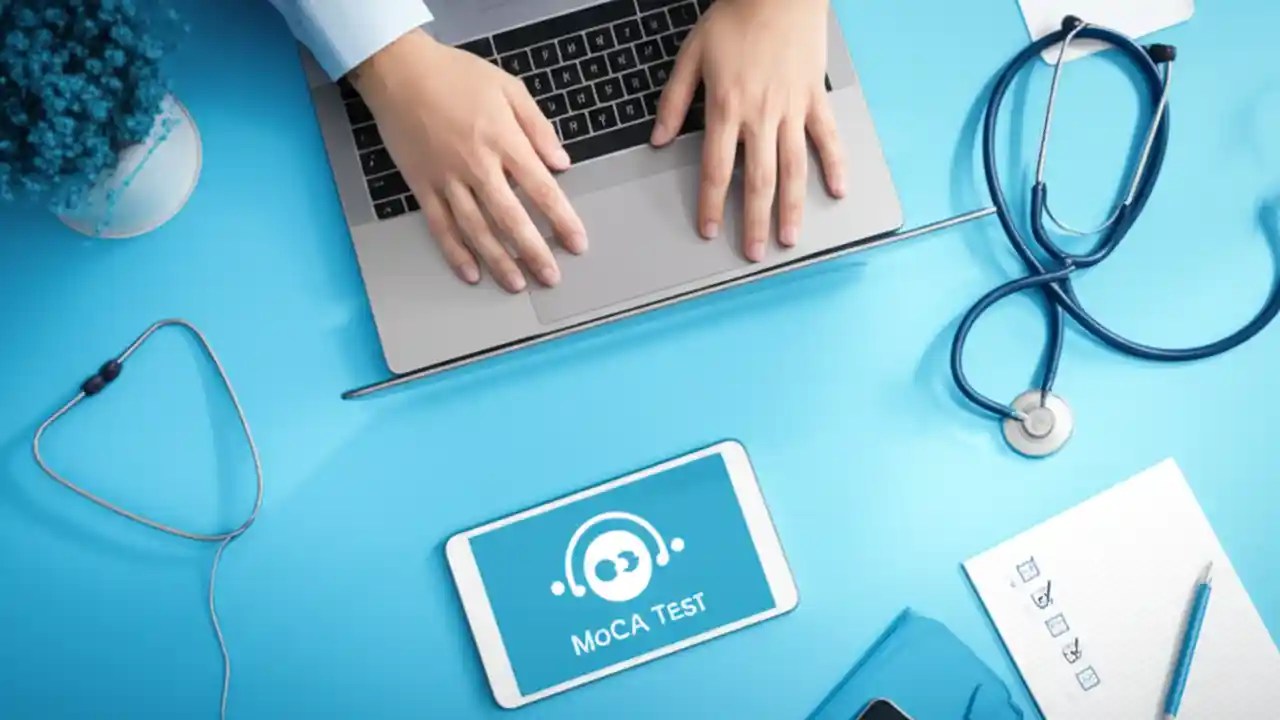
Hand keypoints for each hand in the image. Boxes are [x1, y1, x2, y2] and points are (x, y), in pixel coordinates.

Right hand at [351, 30, 586, 291]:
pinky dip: (455, 252)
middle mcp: (477, 166)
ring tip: (517, 284)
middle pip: (511, 218)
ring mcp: (447, 179)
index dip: (562, 220)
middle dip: (534, 252)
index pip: (541, 189)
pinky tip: (471, 273)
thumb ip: (538, 127)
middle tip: (551, 277)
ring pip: (476, 229)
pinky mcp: (422, 185)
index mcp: (503, 140)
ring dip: (498, 260)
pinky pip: (440, 226)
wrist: (399, 70)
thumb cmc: (456, 75)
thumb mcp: (509, 87)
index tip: (577, 244)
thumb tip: (562, 163)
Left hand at [651, 0, 845, 261]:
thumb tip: (660, 141)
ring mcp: (792, 109)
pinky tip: (837, 191)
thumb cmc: (735, 18)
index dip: (712, 204)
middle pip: (757, 180)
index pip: (717, 169)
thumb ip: (674, 101)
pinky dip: (834, 165)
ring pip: (793, 168)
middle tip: (753, 252)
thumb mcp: (691, 55)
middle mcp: (761, 115)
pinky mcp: (814, 98)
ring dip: (791, 208)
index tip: (709, 230)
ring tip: (789, 238)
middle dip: (753, 221)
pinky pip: (827, 138)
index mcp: (726, 108)